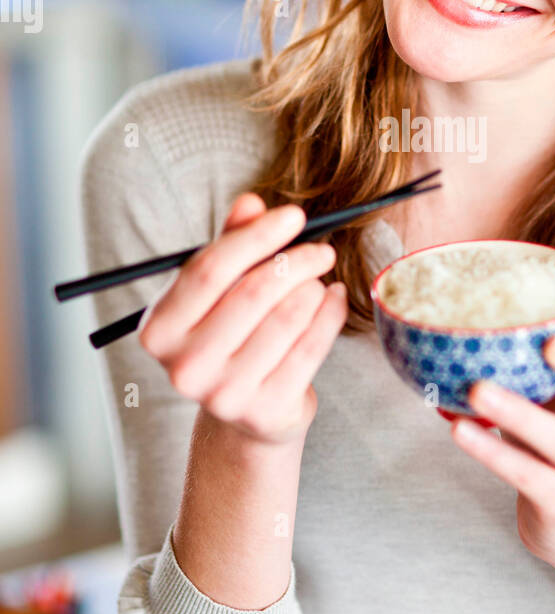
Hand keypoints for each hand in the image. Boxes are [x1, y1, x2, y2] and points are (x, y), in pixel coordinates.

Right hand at [138, 192, 347, 444]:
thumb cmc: (231, 333)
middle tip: (322, 249)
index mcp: (159, 330)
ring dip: (313, 289)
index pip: (210, 270)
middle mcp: (185, 367)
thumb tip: (251, 202)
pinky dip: (330, 314)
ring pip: (287, 318)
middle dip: (296, 262)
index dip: (256, 237)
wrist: (249, 410)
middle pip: (252, 293)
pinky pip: (312, 348)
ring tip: (319, 280)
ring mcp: (224, 395)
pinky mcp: (265, 411)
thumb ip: (232, 243)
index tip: (294, 216)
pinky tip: (335, 298)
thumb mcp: (222, 288)